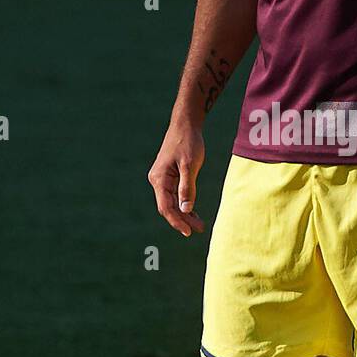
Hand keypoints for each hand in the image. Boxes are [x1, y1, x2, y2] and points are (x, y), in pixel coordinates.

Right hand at [148, 121, 205, 236]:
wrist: (185, 125)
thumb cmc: (188, 142)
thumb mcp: (190, 164)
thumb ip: (187, 188)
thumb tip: (186, 210)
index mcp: (159, 179)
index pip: (166, 207)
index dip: (177, 221)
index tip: (189, 232)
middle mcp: (157, 180)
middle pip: (168, 207)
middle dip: (182, 220)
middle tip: (199, 229)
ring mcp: (162, 179)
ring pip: (171, 203)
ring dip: (184, 214)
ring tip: (199, 225)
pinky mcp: (168, 177)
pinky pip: (174, 195)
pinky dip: (184, 204)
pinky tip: (193, 213)